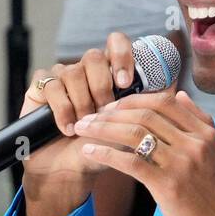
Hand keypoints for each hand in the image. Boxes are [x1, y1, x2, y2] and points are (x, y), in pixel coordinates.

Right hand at [20, 32, 140, 193]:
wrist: (70, 172)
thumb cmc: (103, 152)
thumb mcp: (132, 133)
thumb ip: (148, 110)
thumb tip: (173, 89)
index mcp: (110, 74)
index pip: (116, 43)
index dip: (121, 54)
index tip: (125, 82)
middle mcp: (86, 71)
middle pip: (94, 56)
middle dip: (101, 86)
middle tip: (103, 112)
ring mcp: (62, 77)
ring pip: (73, 71)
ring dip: (82, 103)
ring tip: (84, 127)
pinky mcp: (40, 88)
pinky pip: (52, 85)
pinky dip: (62, 109)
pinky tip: (67, 128)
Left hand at [73, 89, 214, 215]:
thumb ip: (201, 123)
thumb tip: (178, 95)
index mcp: (207, 134)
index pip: (166, 102)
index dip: (135, 100)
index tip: (114, 106)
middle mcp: (195, 144)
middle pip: (146, 115)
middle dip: (112, 112)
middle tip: (91, 116)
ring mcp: (182, 164)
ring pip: (134, 133)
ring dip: (103, 128)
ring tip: (82, 129)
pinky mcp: (168, 186)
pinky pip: (130, 161)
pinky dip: (105, 153)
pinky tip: (89, 152)